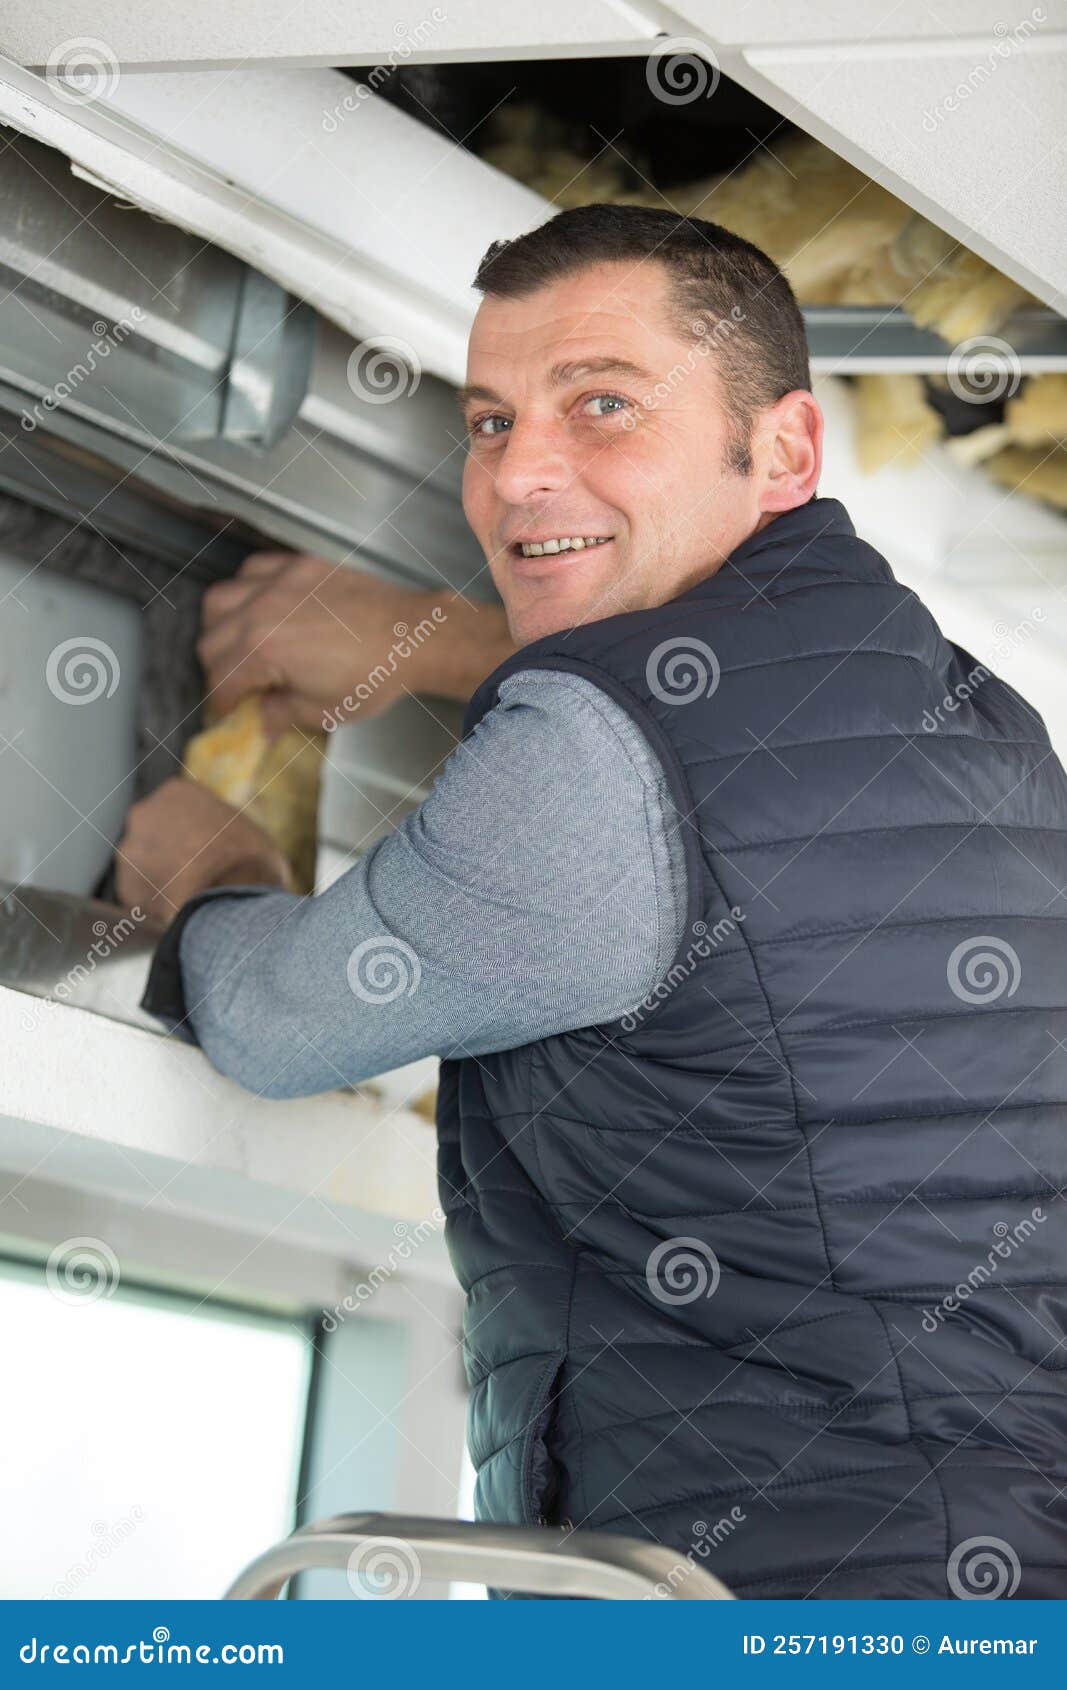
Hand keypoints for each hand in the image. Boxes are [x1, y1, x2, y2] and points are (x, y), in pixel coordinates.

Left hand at [117, 777, 292, 923]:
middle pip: (156, 834)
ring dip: (163, 879)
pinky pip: (143, 896)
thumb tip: (220, 841)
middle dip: (171, 853)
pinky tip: (181, 912)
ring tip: (191, 898)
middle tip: (197, 873)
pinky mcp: (126, 887)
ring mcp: (131, 850)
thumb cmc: (249, 861)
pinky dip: (158, 906)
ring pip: (146, 865)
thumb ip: (220, 828)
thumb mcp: (245, 828)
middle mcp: (145, 814)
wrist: (233, 899)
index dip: (195, 832)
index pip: (180, 809)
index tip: (208, 849)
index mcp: (176, 792)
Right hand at [198, 551, 512, 734]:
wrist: (413, 636)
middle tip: (235, 685)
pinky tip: (261, 605)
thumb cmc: (372, 677)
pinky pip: (253, 569)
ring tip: (241, 644)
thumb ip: (278, 715)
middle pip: (210, 639)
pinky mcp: (299, 565)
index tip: (227, 712)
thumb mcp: (321, 710)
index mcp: (263, 650)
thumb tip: (257, 725)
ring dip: (221, 625)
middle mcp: (262, 609)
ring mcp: (280, 582)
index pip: (220, 678)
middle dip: (217, 668)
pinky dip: (247, 588)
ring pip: (219, 599)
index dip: (220, 702)